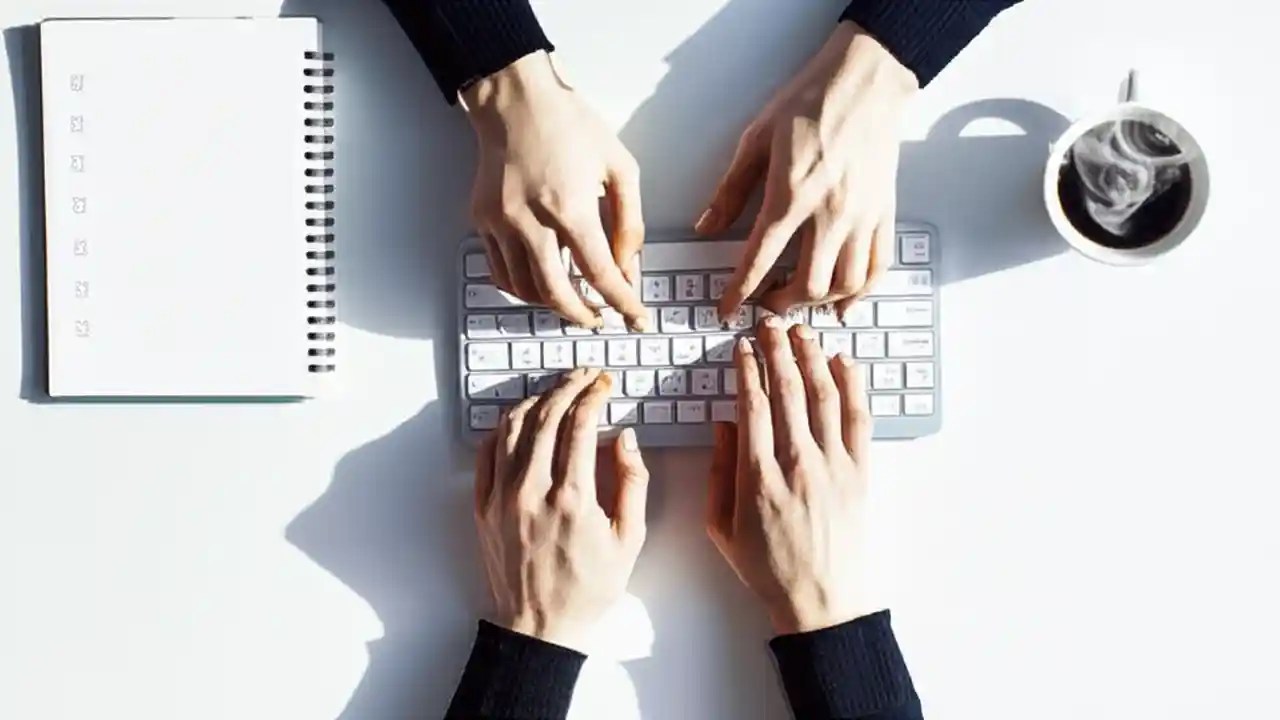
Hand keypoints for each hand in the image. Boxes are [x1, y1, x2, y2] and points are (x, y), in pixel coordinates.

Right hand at [464, 52, 647, 330]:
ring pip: (525, 288)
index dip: (622, 303)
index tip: (636, 318)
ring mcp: (502, 222)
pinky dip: (523, 287)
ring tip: (572, 302)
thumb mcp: (620, 168)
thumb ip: (629, 222)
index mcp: (570, 207)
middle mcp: (531, 220)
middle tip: (599, 320)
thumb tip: (627, 265)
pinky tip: (541, 283)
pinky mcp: (484, 220)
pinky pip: (500, 271)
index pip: (600, 274)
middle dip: (582, 316)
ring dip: (552, 304)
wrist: (517, 100)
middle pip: (556, 294)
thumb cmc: (570, 126)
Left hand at [473, 369, 650, 650]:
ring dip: (535, 400)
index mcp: (572, 498)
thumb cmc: (588, 588)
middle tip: (583, 376)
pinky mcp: (483, 507)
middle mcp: (531, 491)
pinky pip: (487, 453)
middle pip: (546, 416)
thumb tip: (626, 438)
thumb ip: (632, 482)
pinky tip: (521, 421)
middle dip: (567, 386)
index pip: (580, 424)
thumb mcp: (629, 539)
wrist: (539, 627)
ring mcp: (502, 497)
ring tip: (555, 391)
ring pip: (512, 428)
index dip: (594, 395)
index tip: (604, 383)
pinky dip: (504, 429)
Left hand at [697, 23, 917, 318]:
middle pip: (807, 284)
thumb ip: (731, 191)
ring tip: (802, 301)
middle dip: (781, 303)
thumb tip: (707, 226)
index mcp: (791, 195)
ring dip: (820, 302)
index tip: (728, 309)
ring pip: (845, 284)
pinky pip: (877, 266)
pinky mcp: (884, 212)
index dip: (739, 292)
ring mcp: (862, 216)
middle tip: (765, 303)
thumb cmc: (810, 103)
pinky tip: (846, 299)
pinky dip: (861, 291)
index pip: (760, 260)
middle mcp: (830, 213)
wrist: (864, 81)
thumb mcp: (755, 141)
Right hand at [706, 318, 875, 634]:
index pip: (752, 404)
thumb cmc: (767, 568)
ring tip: (800, 333)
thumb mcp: (721, 527)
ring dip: (811, 358)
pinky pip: (858, 420)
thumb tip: (723, 425)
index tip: (741, 347)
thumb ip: (718, 473)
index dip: (746, 368)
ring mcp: (833, 467)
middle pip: (788, 390)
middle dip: (777, 350)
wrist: (821, 601)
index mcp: (757, 477)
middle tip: (770, 325)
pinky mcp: (860, 474)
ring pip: (823, 396)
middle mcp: (797, 464)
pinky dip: (852, 387)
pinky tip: (843, 363)